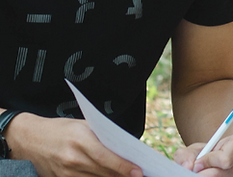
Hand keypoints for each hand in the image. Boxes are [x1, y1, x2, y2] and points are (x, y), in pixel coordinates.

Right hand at [6, 114, 141, 176]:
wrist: (27, 139)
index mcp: (80, 140)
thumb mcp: (83, 126)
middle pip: (104, 172)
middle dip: (123, 175)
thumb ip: (103, 137)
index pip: (106, 157)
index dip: (124, 167)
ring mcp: (65, 172)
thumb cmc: (60, 129)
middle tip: (140, 176)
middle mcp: (72, 158)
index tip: (139, 172)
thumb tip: (126, 148)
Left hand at [174, 134, 232, 176]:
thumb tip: (187, 167)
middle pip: (219, 175)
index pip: (224, 160)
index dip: (206, 163)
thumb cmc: (210, 154)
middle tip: (197, 172)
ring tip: (209, 172)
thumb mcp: (198, 149)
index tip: (196, 165)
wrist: (225, 159)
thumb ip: (187, 155)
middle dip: (203, 174)